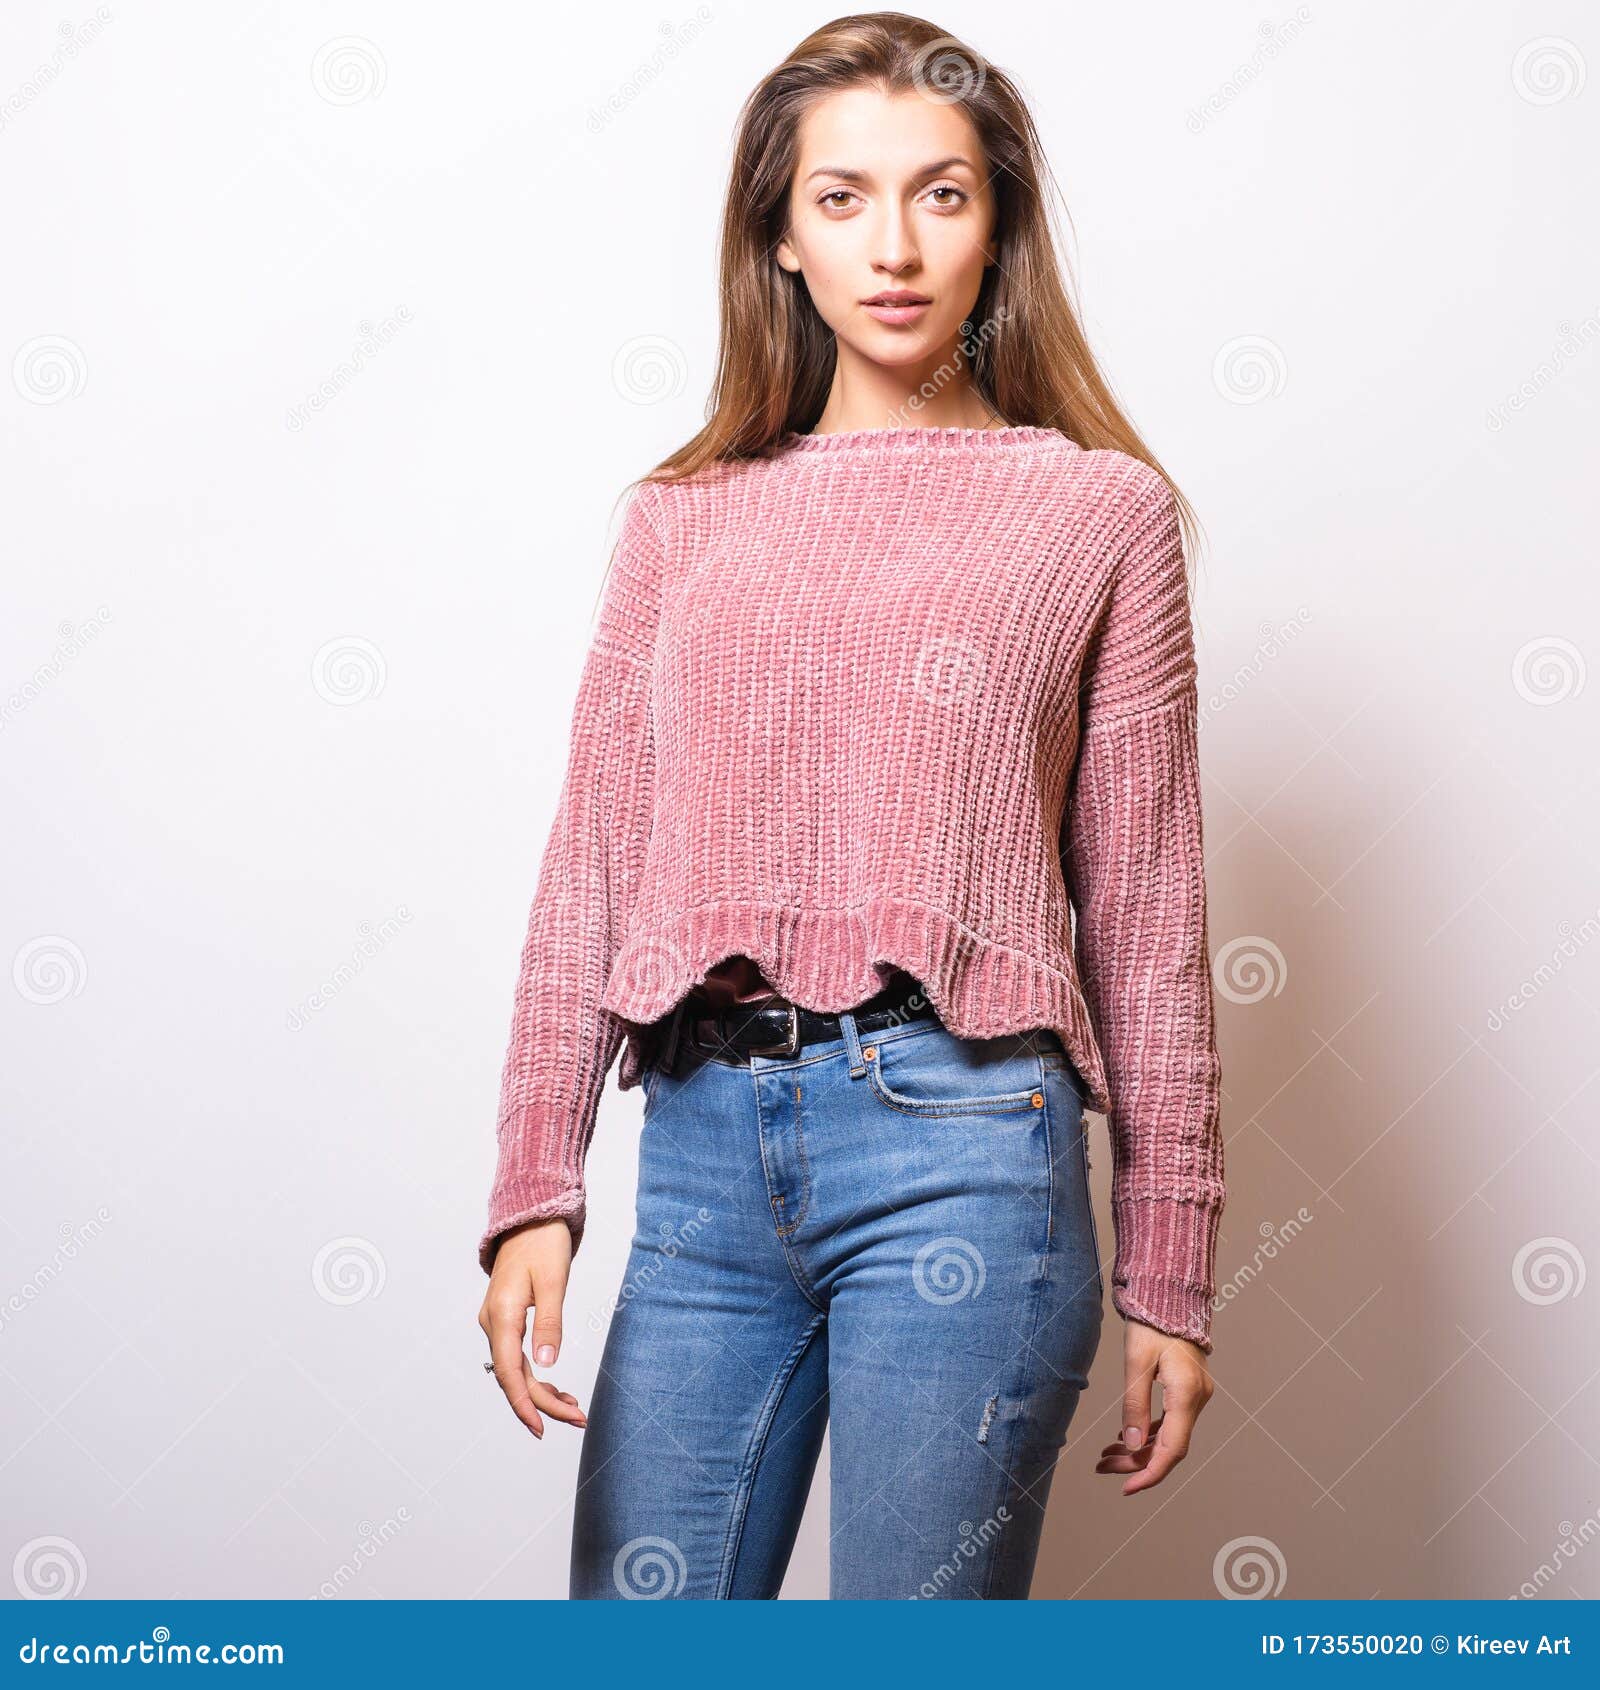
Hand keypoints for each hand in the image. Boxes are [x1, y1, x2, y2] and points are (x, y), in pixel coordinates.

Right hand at [478, 1218, 587, 1438]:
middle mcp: (494, 1323)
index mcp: (501, 1316)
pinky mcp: (506, 1319)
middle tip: (578, 1418)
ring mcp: (497, 1322)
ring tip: (573, 1407)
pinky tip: (556, 1386)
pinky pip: (518, 1357)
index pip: (510, 1373)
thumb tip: (547, 1364)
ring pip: (516, 1370)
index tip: (543, 1428)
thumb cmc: (543, 1244)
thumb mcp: (552, 1281)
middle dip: (544, 1403)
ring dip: (542, 1392)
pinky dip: (537, 1375)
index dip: (526, 1404)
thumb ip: (548, 1323)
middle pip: (514, 1377)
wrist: (531, 1217)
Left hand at [1096, 1319, 1213, 1494]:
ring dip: (1138, 1448)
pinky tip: (1124, 1438)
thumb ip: (1135, 1406)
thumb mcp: (1136, 1364)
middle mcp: (1196, 1399)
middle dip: (1135, 1462)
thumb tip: (1132, 1445)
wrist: (1169, 1296)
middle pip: (1168, 1447)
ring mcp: (1194, 1396)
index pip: (1172, 1449)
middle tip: (1102, 1467)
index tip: (1127, 1488)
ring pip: (1167, 1436)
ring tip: (1106, 1455)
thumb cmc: (1152, 1324)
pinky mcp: (1186, 1391)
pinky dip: (1147, 1433)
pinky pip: (1169, 1422)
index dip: (1150, 1473)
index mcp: (1187, 1394)